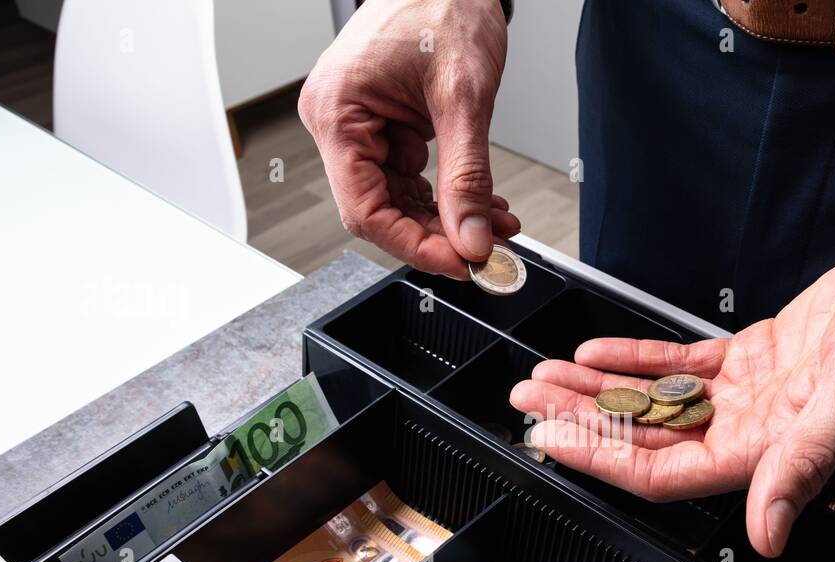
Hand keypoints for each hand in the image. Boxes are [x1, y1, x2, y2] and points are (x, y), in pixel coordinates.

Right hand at [299, 0, 520, 277]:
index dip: (414, 245)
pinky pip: (411, 179)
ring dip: (449, 220)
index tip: (460, 262)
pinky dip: (448, 196)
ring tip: (496, 227)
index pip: (365, 211)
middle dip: (439, 235)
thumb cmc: (443, 4)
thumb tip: (471, 237)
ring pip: (400, 200)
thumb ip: (467, 177)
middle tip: (486, 252)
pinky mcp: (384, 127)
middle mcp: (338, 123)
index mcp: (338, 114)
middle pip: (381, 211)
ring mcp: (359, 126)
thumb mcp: (464, 98)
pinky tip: (483, 206)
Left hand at [509, 223, 834, 556]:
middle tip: (526, 400)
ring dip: (599, 390)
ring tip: (543, 375)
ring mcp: (750, 394)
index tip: (548, 438)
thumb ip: (803, 465)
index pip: (665, 471)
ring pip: (656, 401)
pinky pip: (683, 365)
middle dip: (583, 421)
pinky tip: (595, 353)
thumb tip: (766, 537)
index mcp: (772, 452)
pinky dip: (637, 360)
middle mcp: (753, 431)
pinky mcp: (754, 356)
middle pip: (647, 436)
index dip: (601, 460)